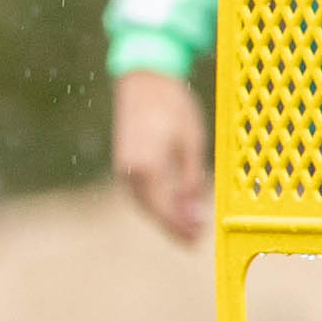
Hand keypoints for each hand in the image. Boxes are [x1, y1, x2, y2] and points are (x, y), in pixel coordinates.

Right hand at [112, 70, 210, 244]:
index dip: (181, 227)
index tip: (198, 238)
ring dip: (164, 217)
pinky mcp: (124, 163)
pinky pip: (140, 192)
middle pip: (152, 211)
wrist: (144, 79)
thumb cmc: (172, 106)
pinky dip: (155, 203)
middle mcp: (130, 172)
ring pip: (145, 204)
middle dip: (173, 227)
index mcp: (147, 167)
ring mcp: (124, 168)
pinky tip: (170, 207)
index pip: (164, 209)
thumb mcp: (191, 143)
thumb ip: (191, 181)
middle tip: (194, 241)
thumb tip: (195, 215)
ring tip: (186, 228)